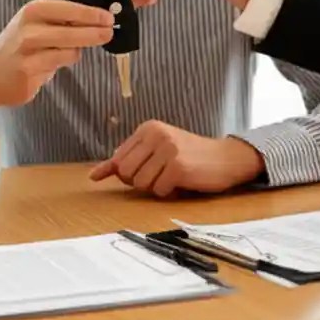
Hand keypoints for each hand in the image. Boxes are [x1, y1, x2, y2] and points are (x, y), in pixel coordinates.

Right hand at [0, 0, 114, 106]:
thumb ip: (61, 20)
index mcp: (33, 11)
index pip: (69, 9)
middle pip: (73, 32)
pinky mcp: (29, 75)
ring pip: (70, 52)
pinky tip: (48, 64)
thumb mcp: (35, 22)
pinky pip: (58, 68)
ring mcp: (28, 54)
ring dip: (76, 52)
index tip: (109, 17)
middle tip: (110, 33)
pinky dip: (60, 65)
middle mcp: (29, 30)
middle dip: (96, 33)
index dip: (92, 14)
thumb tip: (97, 18)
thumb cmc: (18, 44)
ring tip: (66, 51)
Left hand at [88, 121, 264, 196]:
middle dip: (140, 182)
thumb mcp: (155, 151)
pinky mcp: (179, 166)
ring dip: (156, 187)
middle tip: (159, 176)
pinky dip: (169, 192)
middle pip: (126, 173)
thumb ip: (125, 161)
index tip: (148, 170)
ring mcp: (168, 149)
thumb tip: (93, 175)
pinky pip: (159, 190)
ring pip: (141, 184)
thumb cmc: (189, 156)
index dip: (128, 174)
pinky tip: (182, 182)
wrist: (226, 158)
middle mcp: (156, 134)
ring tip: (172, 177)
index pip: (119, 160)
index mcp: (148, 128)